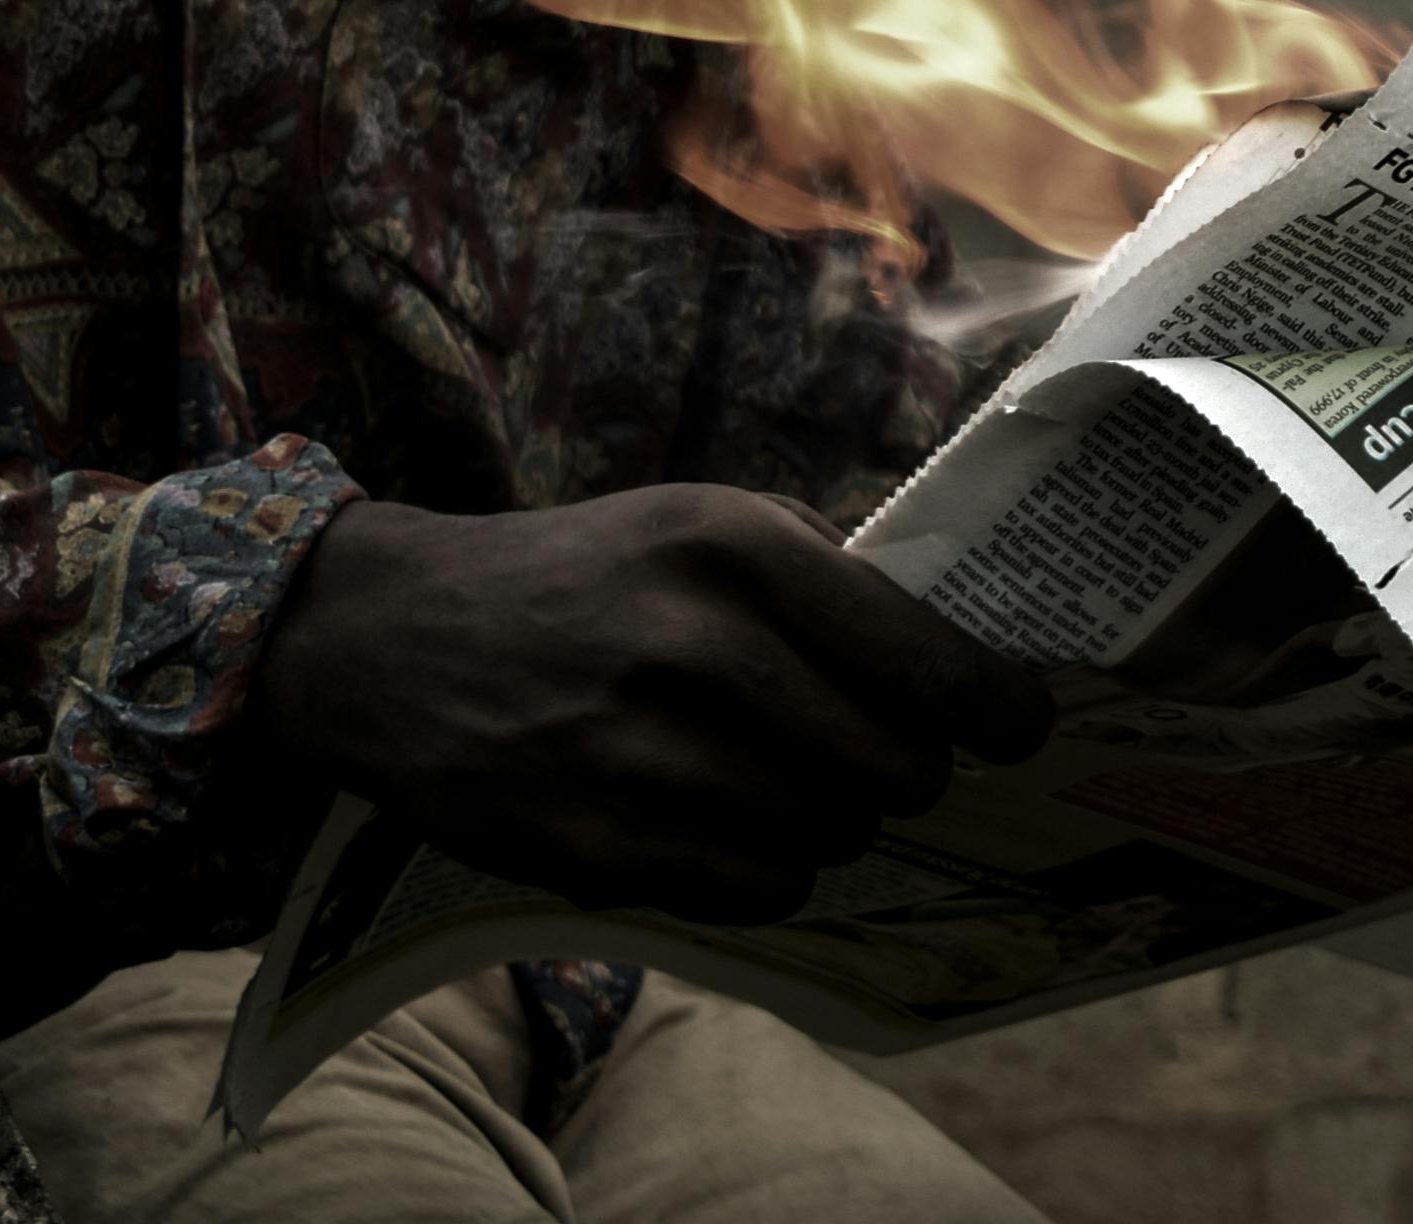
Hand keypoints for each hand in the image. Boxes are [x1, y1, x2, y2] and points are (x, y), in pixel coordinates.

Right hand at [256, 486, 1054, 921]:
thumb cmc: (588, 576)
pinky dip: (771, 873)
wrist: (391, 639)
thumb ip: (826, 574)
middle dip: (911, 773)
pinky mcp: (586, 843)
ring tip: (803, 789)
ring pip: (826, 834)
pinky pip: (750, 889)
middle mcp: (688, 643)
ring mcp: (631, 752)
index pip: (918, 654)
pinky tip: (740, 830)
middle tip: (897, 764)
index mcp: (732, 547)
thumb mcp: (702, 522)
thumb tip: (965, 648)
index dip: (993, 707)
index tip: (1021, 726)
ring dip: (837, 824)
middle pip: (889, 762)